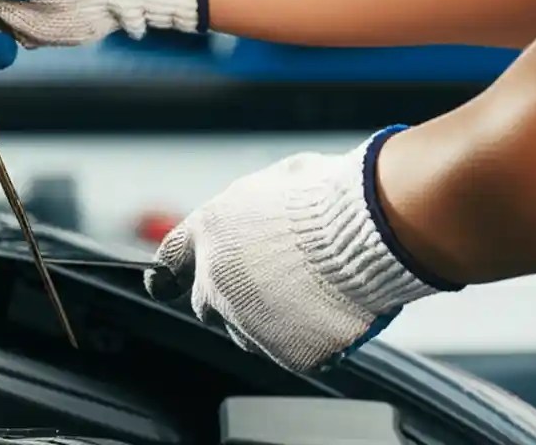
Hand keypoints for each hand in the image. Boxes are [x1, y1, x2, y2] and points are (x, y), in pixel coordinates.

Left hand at [143, 128, 460, 371]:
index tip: (163, 286)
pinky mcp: (286, 351)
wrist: (373, 228)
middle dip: (228, 299)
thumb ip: (246, 211)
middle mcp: (218, 281)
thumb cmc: (329, 196)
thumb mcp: (274, 183)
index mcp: (209, 233)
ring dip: (267, 320)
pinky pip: (291, 350)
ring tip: (310, 291)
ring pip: (247, 333)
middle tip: (270, 284)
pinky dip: (308, 337)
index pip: (168, 264)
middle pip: (206, 305)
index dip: (167, 277)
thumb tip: (250, 218)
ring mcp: (249, 321)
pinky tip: (330, 309)